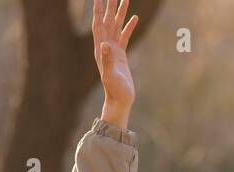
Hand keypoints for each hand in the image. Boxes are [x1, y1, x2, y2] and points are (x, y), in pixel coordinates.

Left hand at [93, 0, 138, 127]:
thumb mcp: (110, 75)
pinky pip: (124, 36)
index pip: (98, 24)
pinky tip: (135, 18)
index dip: (98, 10)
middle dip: (110, 6)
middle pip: (107, 21)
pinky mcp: (121, 55)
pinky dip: (129, 26)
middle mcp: (105, 47)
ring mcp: (113, 50)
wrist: (120, 100)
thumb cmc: (115, 90)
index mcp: (101, 49)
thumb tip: (105, 44)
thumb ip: (108, 59)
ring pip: (116, 26)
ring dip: (120, 13)